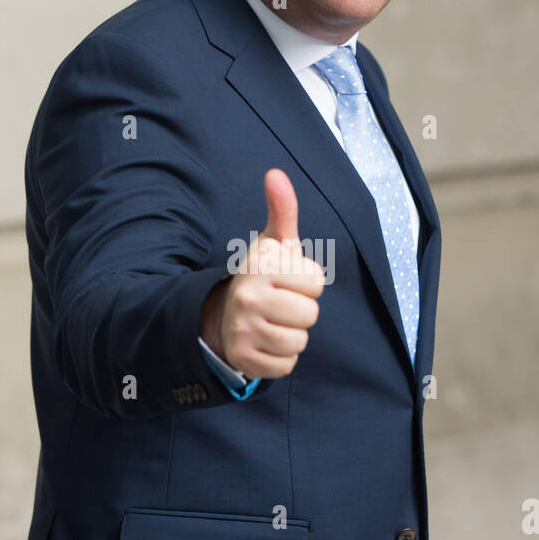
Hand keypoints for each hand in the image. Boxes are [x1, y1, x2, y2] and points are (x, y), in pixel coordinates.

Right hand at [199, 169, 324, 379]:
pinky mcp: (243, 359)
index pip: (316, 282)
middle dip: (302, 311)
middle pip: (310, 315)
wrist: (223, 314)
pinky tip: (266, 343)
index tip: (287, 281)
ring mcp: (242, 331)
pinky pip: (286, 366)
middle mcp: (247, 298)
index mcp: (259, 267)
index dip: (307, 283)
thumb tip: (275, 174)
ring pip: (299, 342)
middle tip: (281, 304)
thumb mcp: (272, 244)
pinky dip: (281, 358)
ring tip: (274, 323)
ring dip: (292, 335)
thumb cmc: (262, 278)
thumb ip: (282, 210)